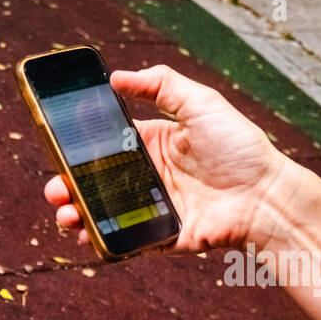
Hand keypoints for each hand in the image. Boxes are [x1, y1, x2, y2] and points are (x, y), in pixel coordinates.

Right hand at [46, 65, 295, 253]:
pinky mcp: (156, 238)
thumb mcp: (202, 103)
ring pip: (101, 214)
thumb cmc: (239, 147)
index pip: (105, 147)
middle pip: (95, 183)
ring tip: (66, 213)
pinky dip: (98, 241)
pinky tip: (85, 235)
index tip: (59, 150)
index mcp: (152, 146)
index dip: (80, 150)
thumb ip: (161, 84)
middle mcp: (146, 178)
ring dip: (76, 214)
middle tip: (55, 188)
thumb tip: (116, 77)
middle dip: (68, 186)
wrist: (264, 196)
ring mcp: (149, 210)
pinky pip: (121, 242)